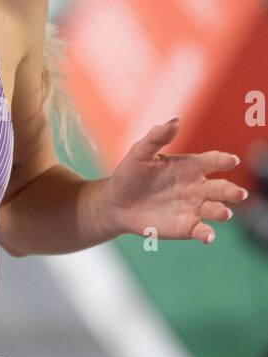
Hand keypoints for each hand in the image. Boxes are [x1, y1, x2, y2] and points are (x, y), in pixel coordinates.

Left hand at [102, 117, 246, 243]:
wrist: (116, 203)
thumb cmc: (130, 174)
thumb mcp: (140, 152)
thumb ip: (158, 136)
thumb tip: (176, 120)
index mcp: (191, 166)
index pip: (213, 161)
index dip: (223, 161)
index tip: (231, 161)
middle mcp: (197, 187)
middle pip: (221, 188)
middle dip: (231, 191)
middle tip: (238, 193)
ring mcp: (193, 208)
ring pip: (216, 209)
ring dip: (222, 212)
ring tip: (223, 213)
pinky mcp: (186, 227)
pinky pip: (202, 231)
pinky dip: (208, 234)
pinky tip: (208, 236)